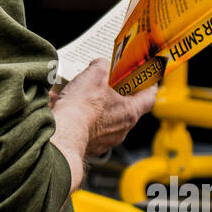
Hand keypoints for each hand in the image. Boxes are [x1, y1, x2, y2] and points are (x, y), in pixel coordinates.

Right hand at [50, 58, 157, 190]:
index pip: (149, 98)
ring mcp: (106, 140)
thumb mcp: (96, 72)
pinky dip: (79, 117)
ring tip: (79, 94)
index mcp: (129, 112)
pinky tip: (65, 106)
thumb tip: (101, 64)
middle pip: (126, 108)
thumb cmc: (83, 107)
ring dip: (95, 107)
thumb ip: (103, 65)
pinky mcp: (90, 146)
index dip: (148, 85)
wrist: (62, 133)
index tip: (145, 78)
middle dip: (116, 94)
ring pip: (104, 119)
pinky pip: (87, 128)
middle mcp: (121, 129)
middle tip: (107, 82)